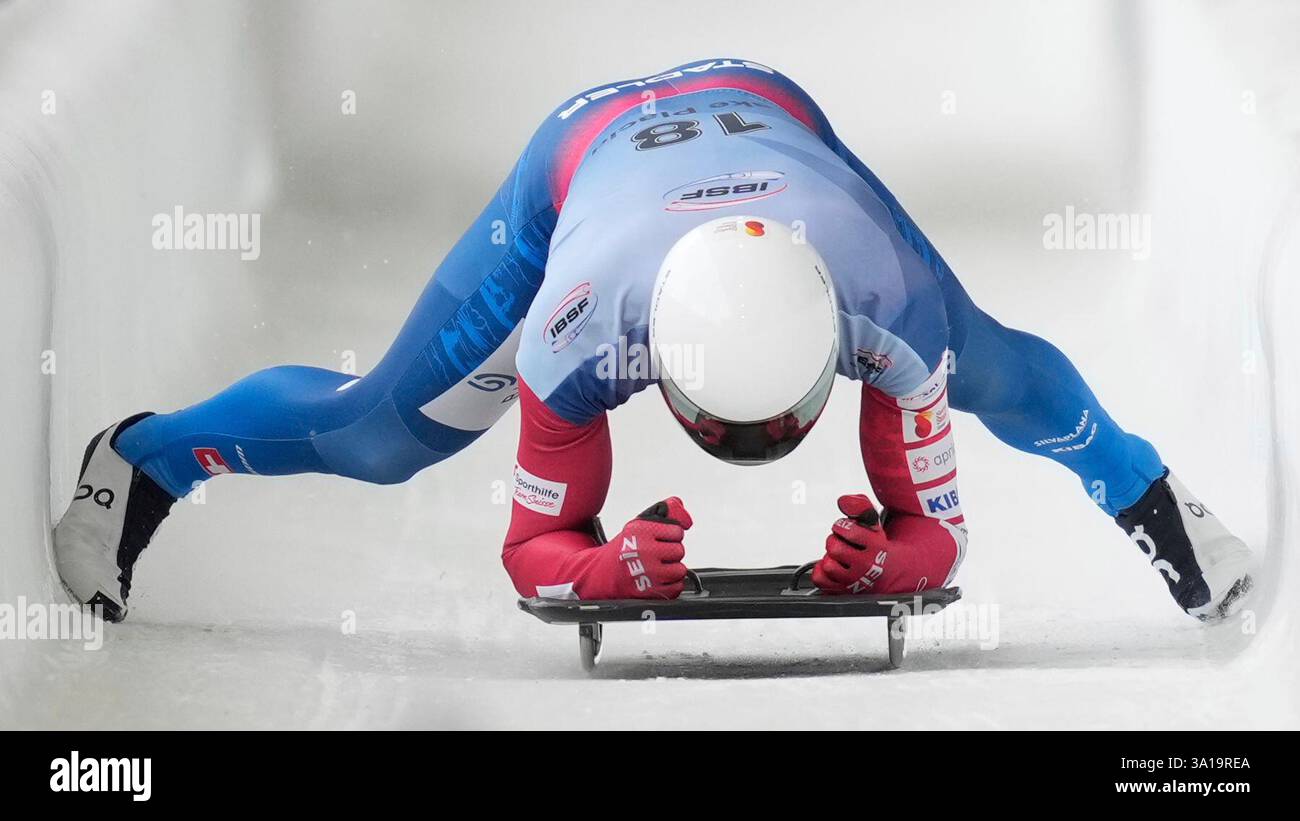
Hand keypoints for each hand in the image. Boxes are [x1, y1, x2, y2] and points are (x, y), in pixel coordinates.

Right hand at [575, 497, 691, 599]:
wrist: (602, 573)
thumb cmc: (624, 549)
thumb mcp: (638, 525)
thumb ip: (665, 514)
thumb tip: (688, 520)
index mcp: (641, 531)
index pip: (677, 531)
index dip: (671, 535)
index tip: (661, 538)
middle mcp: (644, 551)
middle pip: (679, 551)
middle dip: (671, 552)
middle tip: (658, 554)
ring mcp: (647, 573)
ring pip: (680, 570)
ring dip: (672, 569)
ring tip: (659, 567)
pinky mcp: (649, 591)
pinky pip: (676, 587)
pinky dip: (671, 585)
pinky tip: (659, 579)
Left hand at [813, 494, 964, 594]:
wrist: (891, 573)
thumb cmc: (878, 546)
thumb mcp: (874, 524)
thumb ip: (859, 506)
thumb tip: (842, 500)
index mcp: (877, 547)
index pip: (848, 531)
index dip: (841, 526)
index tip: (845, 528)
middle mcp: (867, 566)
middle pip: (834, 548)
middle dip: (834, 540)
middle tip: (842, 542)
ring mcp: (856, 581)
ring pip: (828, 565)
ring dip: (829, 557)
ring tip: (840, 556)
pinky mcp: (845, 591)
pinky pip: (821, 579)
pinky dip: (820, 571)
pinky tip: (832, 566)